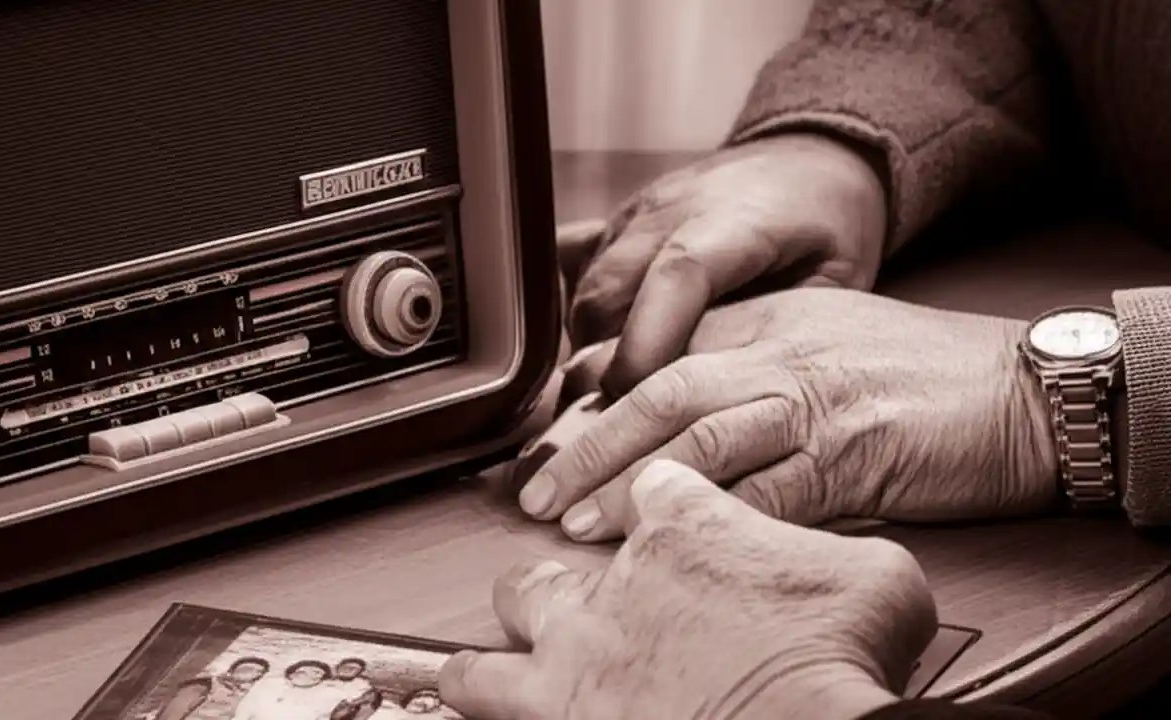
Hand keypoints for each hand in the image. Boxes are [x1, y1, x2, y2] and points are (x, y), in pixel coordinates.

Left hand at [442, 460, 935, 719]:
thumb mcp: (875, 578)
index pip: (650, 483)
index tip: (656, 518)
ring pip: (512, 608)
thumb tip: (846, 571)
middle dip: (564, 560)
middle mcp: (618, 571)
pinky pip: (483, 691)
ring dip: (505, 626)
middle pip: (565, 539)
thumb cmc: (838, 659)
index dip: (654, 500)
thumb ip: (836, 554)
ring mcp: (578, 641)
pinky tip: (475, 698)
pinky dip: (475, 693)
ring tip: (493, 648)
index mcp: (689, 519)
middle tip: (580, 585)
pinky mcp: (556, 707)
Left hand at [519, 288, 1058, 539]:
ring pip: (703, 439)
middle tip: (537, 489)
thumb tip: (674, 399)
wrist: (1024, 388)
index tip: (549, 440)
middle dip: (589, 444)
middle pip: (661, 393)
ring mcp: (816, 403)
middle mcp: (782, 355)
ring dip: (634, 484)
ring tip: (581, 520)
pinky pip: (770, 492)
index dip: (594, 398)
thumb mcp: (825, 339)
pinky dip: (716, 519)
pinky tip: (676, 544)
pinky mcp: (855, 455)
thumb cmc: (926, 373)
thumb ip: (751, 358)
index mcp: (769, 325)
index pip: (661, 353)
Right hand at [566, 133, 887, 396]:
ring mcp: (635, 213)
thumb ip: (783, 333)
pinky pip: (572, 269)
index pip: (677, 275)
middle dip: (606, 366)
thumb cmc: (827, 229)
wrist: (805, 159)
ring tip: (619, 402)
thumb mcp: (837, 281)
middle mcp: (672, 210)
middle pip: (608, 295)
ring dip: (591, 351)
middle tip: (628, 424)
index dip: (646, 340)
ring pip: (583, 293)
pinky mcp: (613, 221)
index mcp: (738, 221)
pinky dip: (576, 315)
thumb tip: (730, 401)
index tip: (633, 398)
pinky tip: (601, 347)